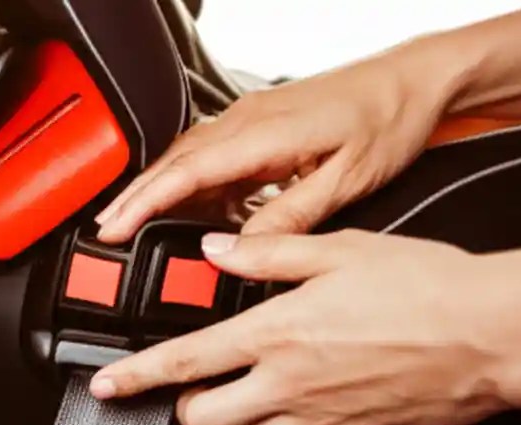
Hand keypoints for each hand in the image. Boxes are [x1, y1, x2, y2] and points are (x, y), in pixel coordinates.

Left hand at [88, 230, 520, 424]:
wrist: (491, 335)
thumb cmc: (426, 289)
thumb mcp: (339, 250)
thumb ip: (267, 256)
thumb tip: (215, 252)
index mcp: (275, 333)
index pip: (182, 363)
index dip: (132, 378)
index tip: (105, 387)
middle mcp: (288, 386)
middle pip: (202, 421)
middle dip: (191, 406)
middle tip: (204, 384)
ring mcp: (318, 421)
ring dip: (238, 423)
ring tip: (258, 391)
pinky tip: (304, 410)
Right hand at [95, 43, 457, 242]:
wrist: (414, 81)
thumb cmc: (389, 119)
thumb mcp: (347, 180)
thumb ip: (289, 216)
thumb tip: (241, 247)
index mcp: (264, 132)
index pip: (186, 170)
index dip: (145, 201)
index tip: (115, 226)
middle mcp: (247, 120)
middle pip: (173, 163)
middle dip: (134, 199)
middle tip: (106, 235)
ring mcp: (249, 119)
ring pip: (187, 158)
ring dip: (159, 192)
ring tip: (136, 228)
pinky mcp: (258, 125)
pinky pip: (212, 156)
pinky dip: (193, 185)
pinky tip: (198, 213)